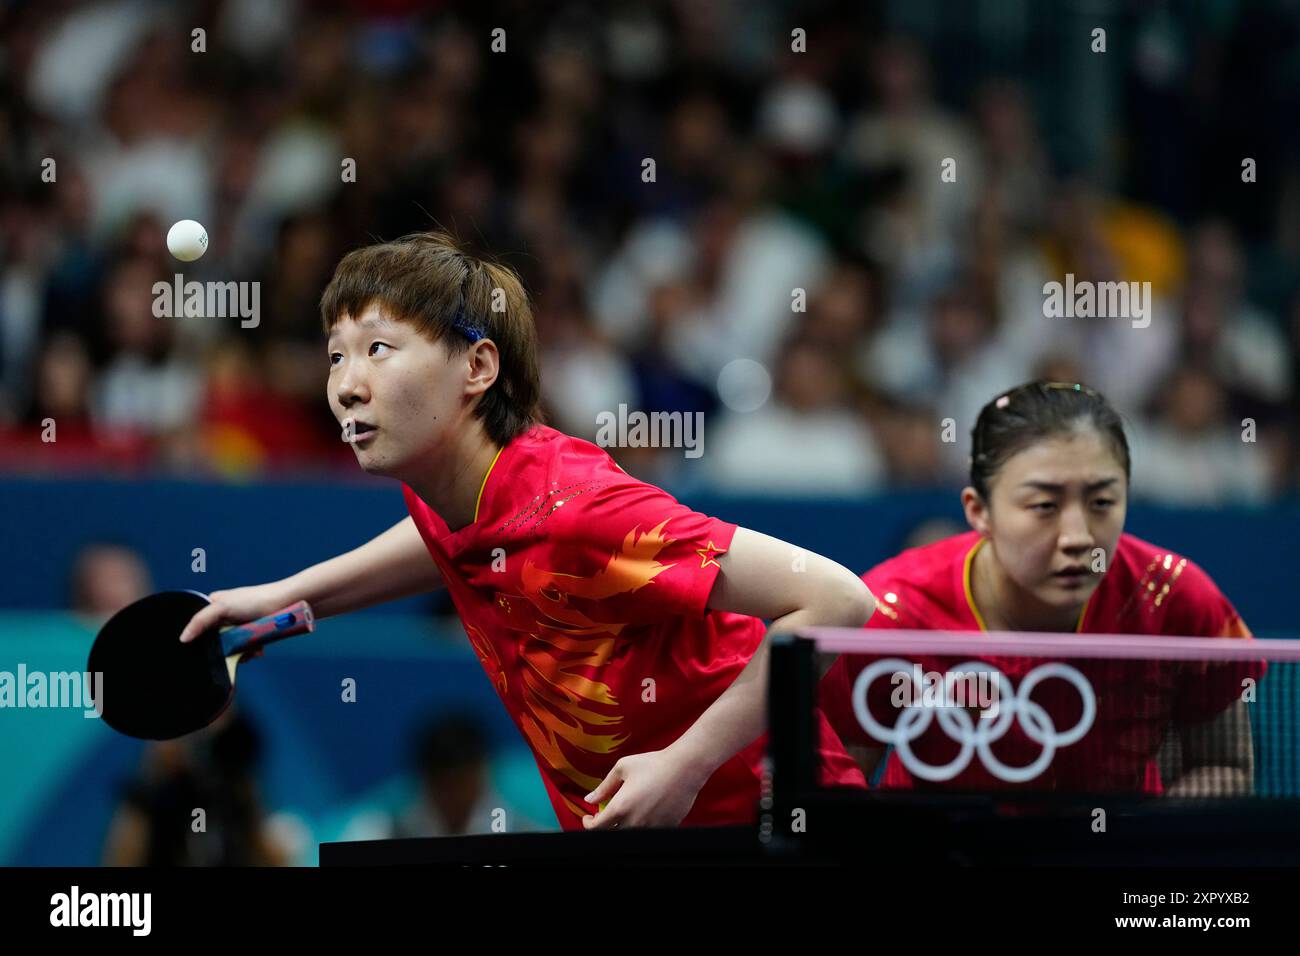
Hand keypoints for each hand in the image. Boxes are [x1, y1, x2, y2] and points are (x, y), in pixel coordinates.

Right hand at [177, 583, 291, 644]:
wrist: (287, 604)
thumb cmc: (254, 600)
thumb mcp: (222, 607)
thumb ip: (200, 621)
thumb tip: (183, 638)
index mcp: (213, 605)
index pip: (198, 626)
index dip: (199, 638)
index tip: (204, 647)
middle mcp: (225, 617)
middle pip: (214, 641)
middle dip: (223, 648)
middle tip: (232, 650)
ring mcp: (239, 627)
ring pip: (230, 649)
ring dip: (240, 652)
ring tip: (251, 649)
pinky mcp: (252, 635)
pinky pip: (245, 650)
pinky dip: (250, 652)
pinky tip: (258, 651)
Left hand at [581, 749, 709, 829]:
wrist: (685, 769)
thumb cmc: (654, 764)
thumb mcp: (623, 768)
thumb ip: (604, 786)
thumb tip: (590, 799)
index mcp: (620, 808)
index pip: (596, 828)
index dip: (589, 824)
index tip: (589, 818)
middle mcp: (634, 823)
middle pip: (610, 834)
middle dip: (604, 826)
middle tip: (604, 815)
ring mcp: (650, 828)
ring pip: (628, 834)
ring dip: (621, 827)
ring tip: (624, 812)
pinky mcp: (664, 828)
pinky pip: (645, 832)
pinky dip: (639, 826)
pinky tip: (642, 812)